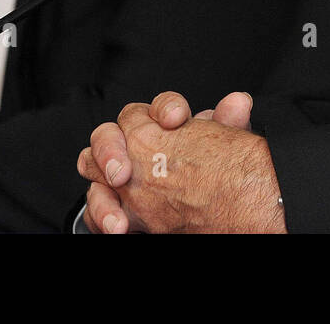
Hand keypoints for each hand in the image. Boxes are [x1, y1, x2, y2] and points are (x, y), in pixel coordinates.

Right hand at [78, 90, 280, 232]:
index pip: (155, 107)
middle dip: (110, 149)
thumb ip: (229, 124)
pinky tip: (118, 227)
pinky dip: (102, 217)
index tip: (177, 119)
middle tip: (124, 173)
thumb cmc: (214, 170)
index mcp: (162, 125)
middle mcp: (135, 146)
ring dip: (101, 192)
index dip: (165, 107)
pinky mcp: (114, 204)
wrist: (211, 206)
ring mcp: (120, 176)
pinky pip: (95, 207)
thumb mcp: (225, 147)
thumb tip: (239, 103)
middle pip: (107, 133)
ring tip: (118, 216)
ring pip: (90, 167)